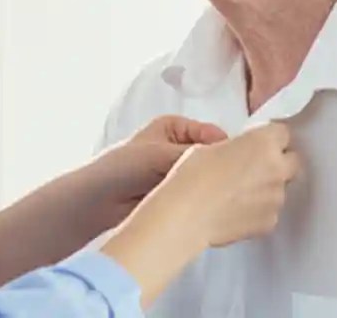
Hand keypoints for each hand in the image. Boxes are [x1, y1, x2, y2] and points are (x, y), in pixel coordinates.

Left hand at [80, 115, 227, 229]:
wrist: (97, 203)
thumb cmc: (122, 168)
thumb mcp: (160, 153)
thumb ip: (195, 155)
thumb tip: (230, 161)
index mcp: (177, 127)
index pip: (215, 135)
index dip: (228, 149)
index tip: (238, 166)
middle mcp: (182, 148)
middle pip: (215, 158)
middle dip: (222, 171)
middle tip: (235, 187)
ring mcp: (182, 174)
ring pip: (210, 179)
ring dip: (214, 189)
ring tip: (224, 200)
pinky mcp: (180, 198)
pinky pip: (202, 198)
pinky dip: (207, 203)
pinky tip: (214, 210)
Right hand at [162, 121, 300, 246]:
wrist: (187, 214)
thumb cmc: (192, 178)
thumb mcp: (209, 146)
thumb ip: (235, 147)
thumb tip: (239, 154)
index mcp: (263, 143)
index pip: (283, 133)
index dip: (269, 137)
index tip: (259, 143)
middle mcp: (277, 169)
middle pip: (291, 160)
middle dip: (277, 162)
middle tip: (253, 166)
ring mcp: (276, 197)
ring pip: (281, 188)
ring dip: (267, 187)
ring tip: (238, 192)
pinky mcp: (270, 221)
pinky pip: (271, 211)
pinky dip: (258, 210)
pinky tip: (236, 209)